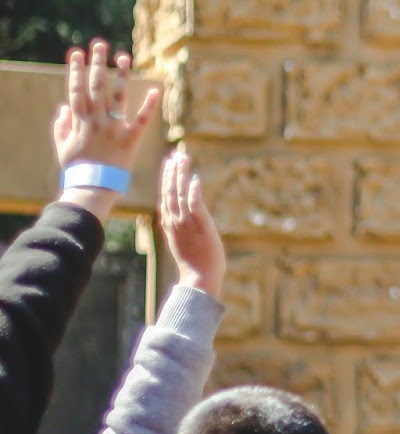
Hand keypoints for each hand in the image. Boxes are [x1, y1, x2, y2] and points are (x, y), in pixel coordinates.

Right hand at [52, 40, 160, 170]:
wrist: (92, 188)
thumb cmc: (76, 168)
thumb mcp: (62, 145)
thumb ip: (62, 124)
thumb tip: (65, 105)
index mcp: (79, 121)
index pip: (76, 89)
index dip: (75, 69)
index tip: (76, 52)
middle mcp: (96, 121)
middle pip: (96, 86)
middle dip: (97, 63)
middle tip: (99, 44)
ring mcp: (114, 129)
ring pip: (118, 96)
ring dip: (121, 74)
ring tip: (124, 55)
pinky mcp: (131, 140)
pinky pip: (142, 120)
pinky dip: (149, 105)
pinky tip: (155, 90)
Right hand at [159, 152, 223, 297]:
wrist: (199, 279)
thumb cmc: (195, 264)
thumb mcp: (184, 242)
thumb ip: (182, 228)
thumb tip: (182, 221)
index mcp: (171, 224)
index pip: (166, 196)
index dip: (167, 178)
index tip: (169, 163)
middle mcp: (176, 221)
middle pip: (170, 191)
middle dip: (172, 171)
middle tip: (175, 154)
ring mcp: (187, 223)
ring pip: (180, 194)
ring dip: (180, 175)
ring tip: (182, 158)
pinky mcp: (201, 226)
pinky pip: (195, 205)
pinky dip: (193, 192)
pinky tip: (194, 179)